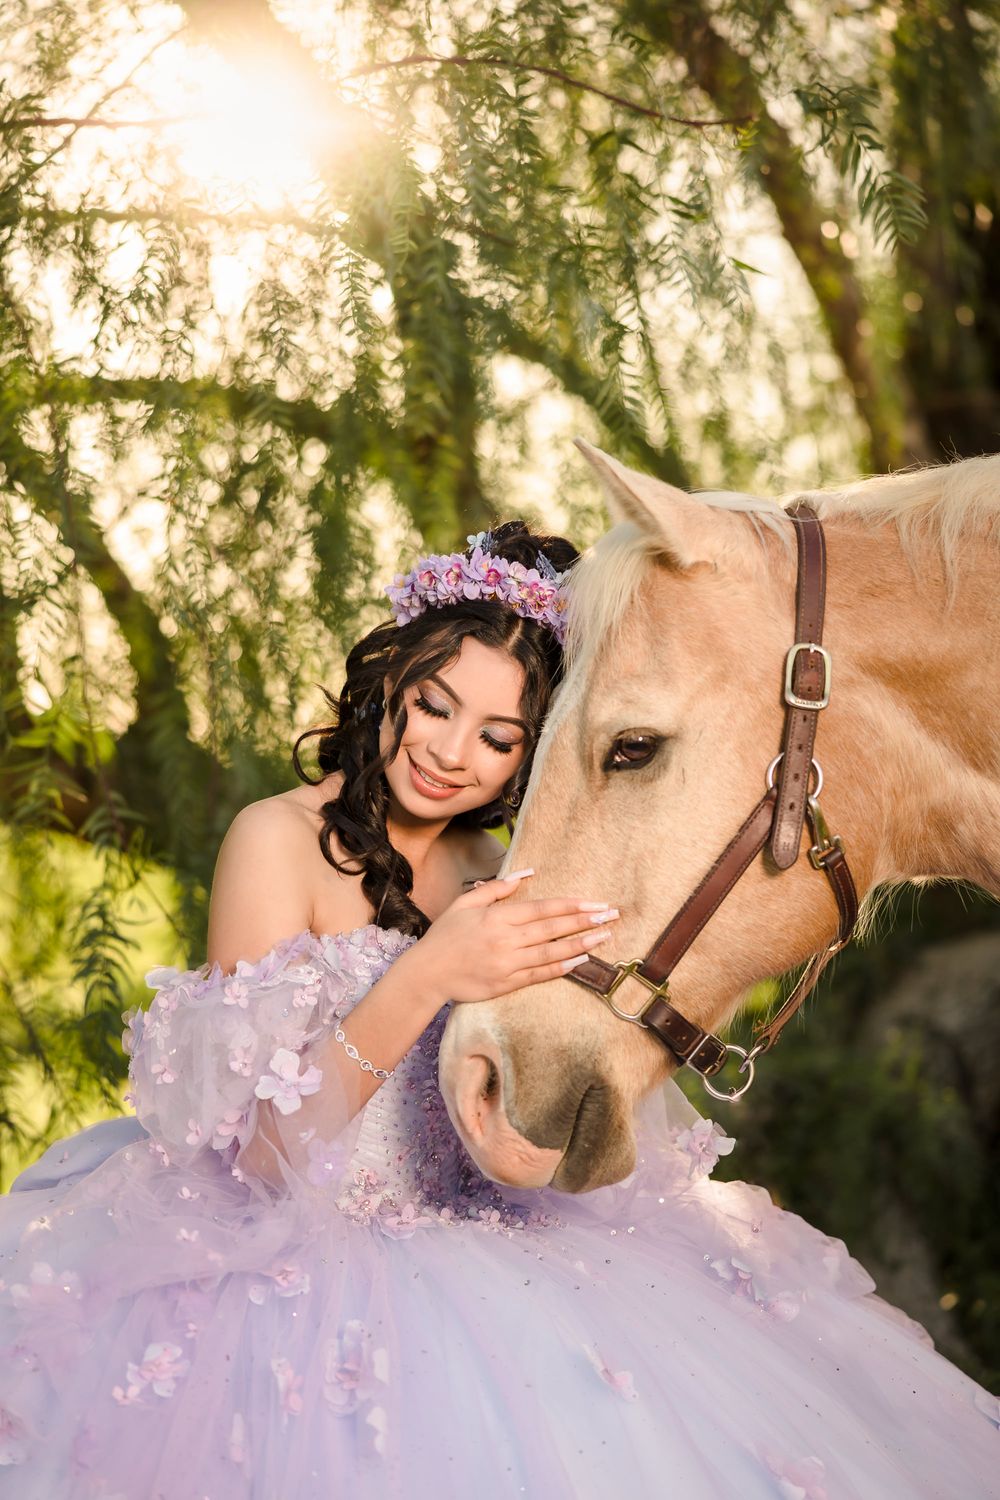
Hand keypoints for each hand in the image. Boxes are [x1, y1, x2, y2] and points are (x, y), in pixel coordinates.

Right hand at [409, 871, 619, 1004]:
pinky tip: (581, 961)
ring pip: (551, 953)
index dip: (571, 905)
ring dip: (580, 944)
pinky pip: (539, 975)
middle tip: (611, 915)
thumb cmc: (445, 935)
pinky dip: (561, 968)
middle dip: (585, 921)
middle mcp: (505, 940)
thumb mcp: (465, 903)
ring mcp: (507, 964)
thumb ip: (497, 888)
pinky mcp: (506, 984)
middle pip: (552, 929)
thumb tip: (526, 873)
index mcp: (497, 917)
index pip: (542, 909)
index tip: (595, 902)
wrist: (427, 974)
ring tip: (604, 937)